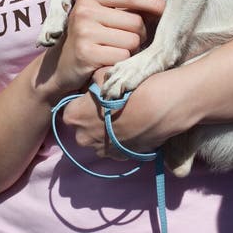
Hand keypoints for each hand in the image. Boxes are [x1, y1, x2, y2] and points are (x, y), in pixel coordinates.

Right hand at [39, 0, 163, 97]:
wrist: (59, 67)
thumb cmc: (89, 38)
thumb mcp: (99, 16)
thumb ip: (122, 8)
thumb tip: (162, 5)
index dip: (152, 3)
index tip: (167, 10)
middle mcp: (84, 10)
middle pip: (135, 22)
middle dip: (138, 35)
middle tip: (125, 41)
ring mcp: (84, 31)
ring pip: (132, 41)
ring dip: (130, 50)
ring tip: (113, 51)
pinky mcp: (86, 53)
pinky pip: (122, 57)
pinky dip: (120, 63)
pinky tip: (107, 62)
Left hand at [61, 67, 177, 158]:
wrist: (161, 107)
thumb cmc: (130, 88)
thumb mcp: (105, 75)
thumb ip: (93, 80)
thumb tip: (93, 82)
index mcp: (74, 117)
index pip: (70, 109)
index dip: (83, 102)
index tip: (96, 96)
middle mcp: (83, 139)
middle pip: (84, 127)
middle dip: (93, 118)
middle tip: (111, 105)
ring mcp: (103, 151)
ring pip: (100, 139)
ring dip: (108, 130)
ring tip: (126, 115)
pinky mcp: (122, 158)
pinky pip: (116, 147)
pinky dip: (122, 138)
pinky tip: (134, 125)